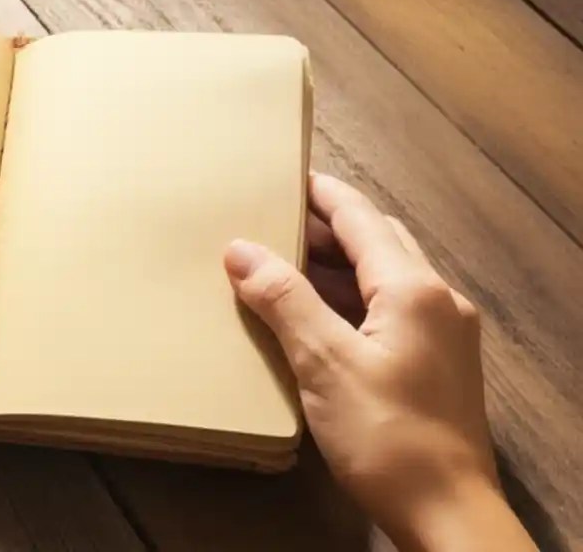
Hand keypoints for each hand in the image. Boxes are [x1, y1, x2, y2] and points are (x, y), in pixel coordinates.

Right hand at [223, 173, 531, 550]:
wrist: (448, 512)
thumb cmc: (386, 435)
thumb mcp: (324, 364)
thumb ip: (284, 301)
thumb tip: (240, 249)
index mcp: (414, 289)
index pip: (361, 218)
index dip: (320, 194)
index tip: (281, 176)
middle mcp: (438, 300)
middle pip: (379, 241)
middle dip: (327, 226)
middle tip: (273, 219)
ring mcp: (444, 333)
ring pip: (386, 277)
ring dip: (338, 264)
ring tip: (283, 263)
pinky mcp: (438, 364)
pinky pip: (390, 308)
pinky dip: (351, 298)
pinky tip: (316, 316)